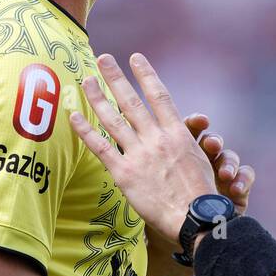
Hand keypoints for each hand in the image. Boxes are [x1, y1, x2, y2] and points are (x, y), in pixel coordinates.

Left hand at [70, 53, 255, 245]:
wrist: (195, 217)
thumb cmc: (201, 194)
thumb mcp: (199, 160)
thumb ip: (183, 143)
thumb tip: (174, 133)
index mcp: (177, 133)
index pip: (159, 96)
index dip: (146, 75)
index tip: (135, 58)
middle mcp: (157, 139)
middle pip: (131, 101)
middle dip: (115, 77)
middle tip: (103, 59)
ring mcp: (139, 155)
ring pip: (113, 119)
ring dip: (97, 96)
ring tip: (86, 80)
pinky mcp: (125, 174)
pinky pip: (100, 147)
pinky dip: (85, 129)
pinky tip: (73, 115)